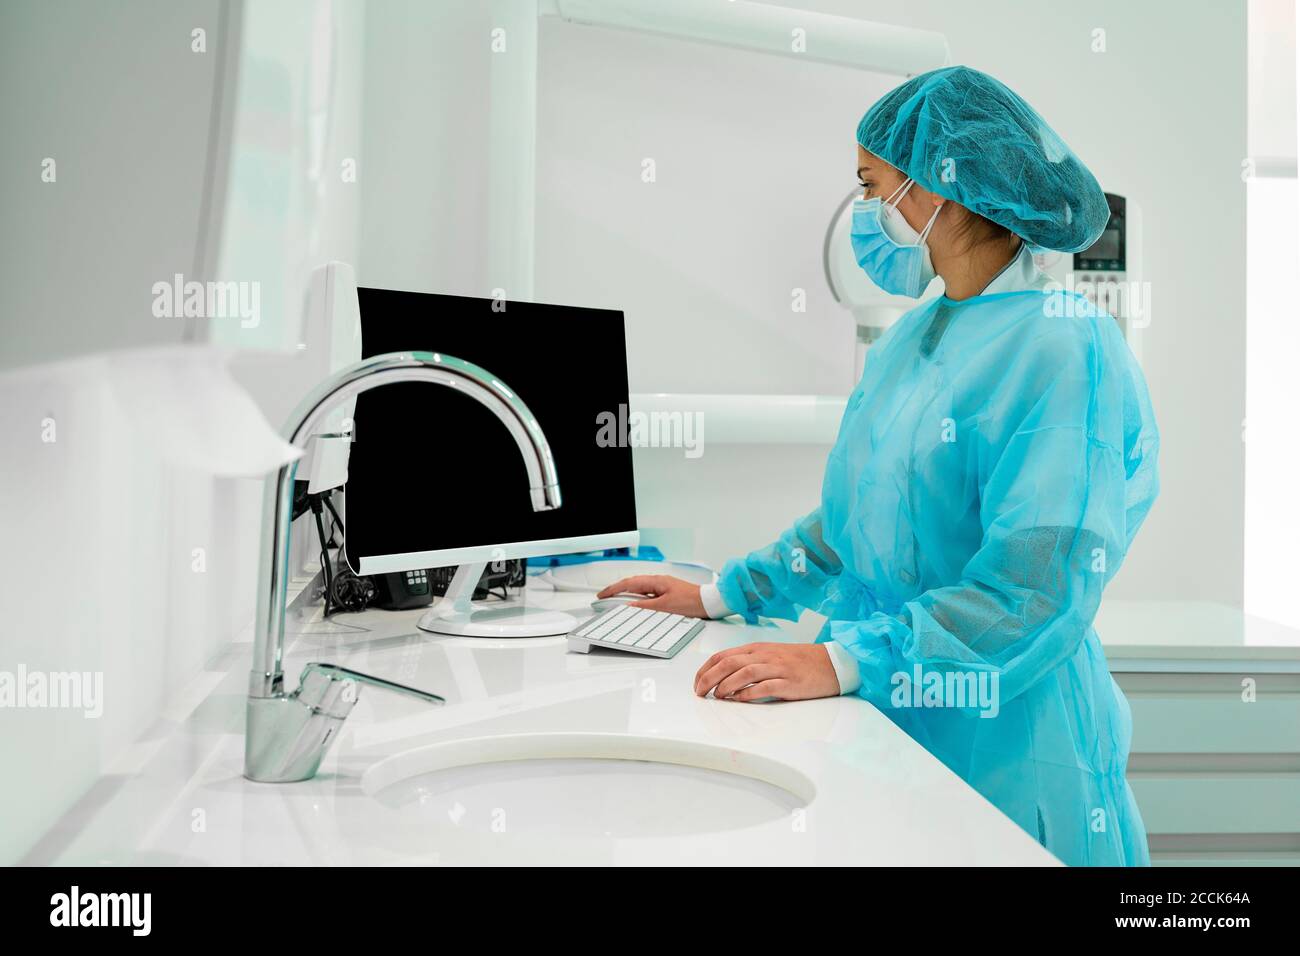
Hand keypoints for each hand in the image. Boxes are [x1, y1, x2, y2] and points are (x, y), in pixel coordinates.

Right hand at [596, 575, 706, 617]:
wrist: (709, 602)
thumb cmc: (692, 601)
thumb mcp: (665, 606)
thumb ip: (646, 606)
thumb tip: (629, 606)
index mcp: (656, 581)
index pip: (628, 583)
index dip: (613, 589)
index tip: (602, 595)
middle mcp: (658, 581)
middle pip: (631, 584)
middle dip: (616, 590)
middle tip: (603, 598)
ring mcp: (662, 586)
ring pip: (638, 588)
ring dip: (625, 593)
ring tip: (614, 601)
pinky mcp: (666, 593)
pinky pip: (646, 593)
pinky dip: (636, 597)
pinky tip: (634, 604)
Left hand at [694, 642, 839, 701]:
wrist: (830, 663)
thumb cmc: (798, 661)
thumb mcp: (769, 656)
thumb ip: (747, 663)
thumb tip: (722, 677)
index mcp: (756, 649)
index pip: (722, 656)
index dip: (705, 670)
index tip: (696, 684)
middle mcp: (764, 656)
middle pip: (728, 663)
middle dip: (709, 678)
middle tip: (700, 693)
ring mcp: (777, 668)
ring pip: (744, 672)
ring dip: (726, 685)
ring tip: (717, 697)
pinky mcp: (789, 682)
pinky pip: (765, 686)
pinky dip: (749, 693)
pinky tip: (740, 700)